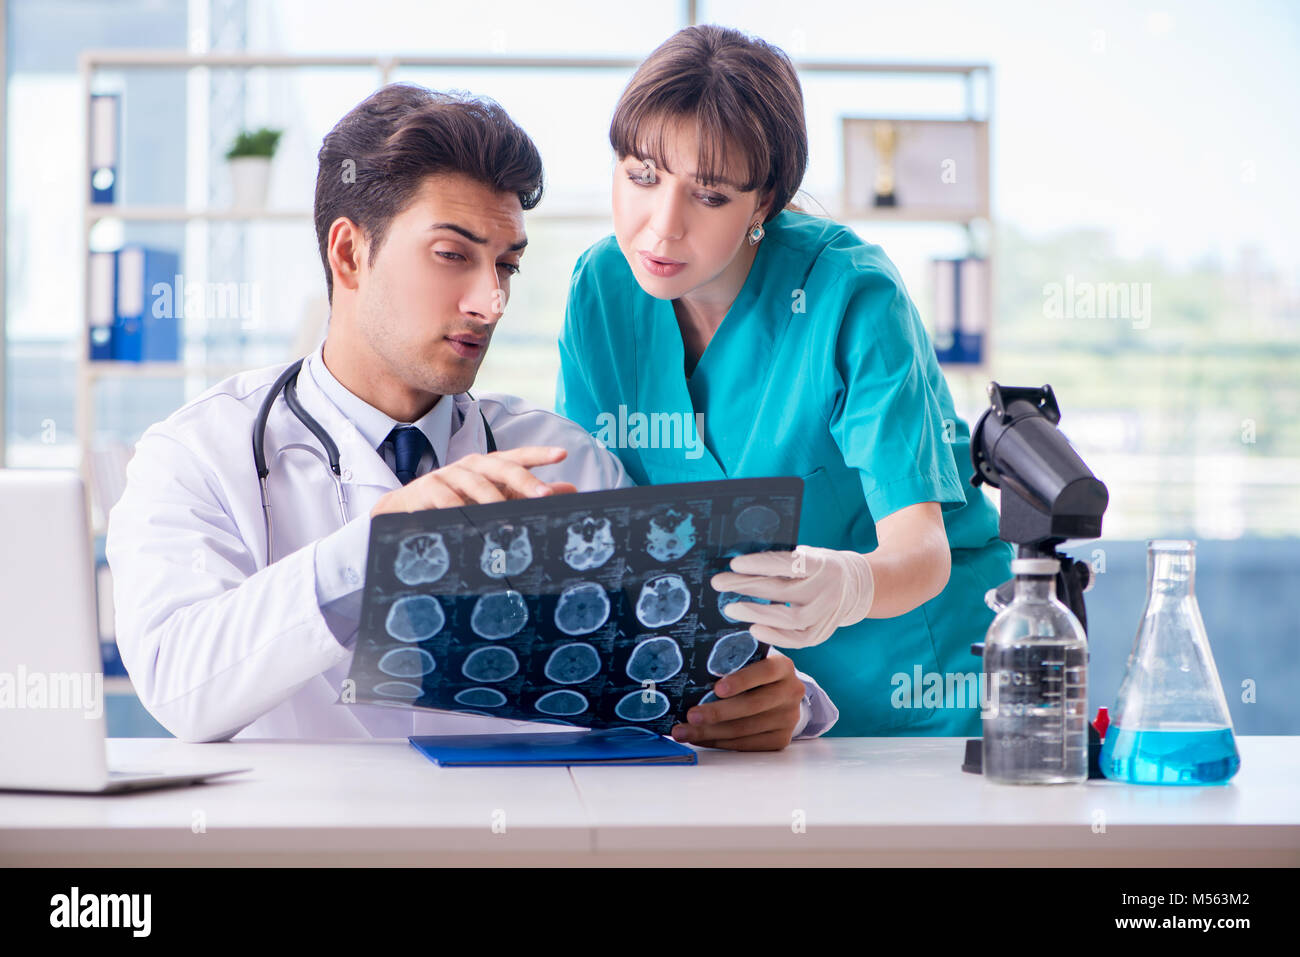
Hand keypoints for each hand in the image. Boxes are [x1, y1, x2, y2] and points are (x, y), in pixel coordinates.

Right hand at [370, 446, 578, 516]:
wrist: (404, 510)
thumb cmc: (453, 502)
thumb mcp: (491, 499)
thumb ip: (528, 495)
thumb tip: (570, 490)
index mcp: (487, 466)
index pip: (517, 457)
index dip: (539, 454)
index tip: (562, 454)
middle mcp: (470, 466)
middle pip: (500, 467)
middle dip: (524, 480)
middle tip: (544, 494)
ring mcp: (448, 475)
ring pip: (475, 484)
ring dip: (494, 499)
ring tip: (509, 515)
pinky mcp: (427, 490)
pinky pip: (446, 499)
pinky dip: (459, 509)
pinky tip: (469, 519)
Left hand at [670, 653, 804, 750]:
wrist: (781, 694)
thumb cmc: (755, 674)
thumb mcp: (751, 661)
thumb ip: (733, 662)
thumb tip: (692, 672)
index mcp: (783, 667)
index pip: (764, 671)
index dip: (741, 680)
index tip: (717, 688)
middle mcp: (790, 692)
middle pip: (752, 706)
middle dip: (717, 712)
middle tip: (691, 715)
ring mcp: (787, 718)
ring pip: (745, 729)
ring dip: (710, 732)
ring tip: (684, 731)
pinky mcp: (781, 739)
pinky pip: (746, 744)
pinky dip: (719, 742)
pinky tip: (701, 738)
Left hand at [709, 544, 874, 648]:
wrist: (856, 586)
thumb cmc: (821, 567)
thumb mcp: (809, 555)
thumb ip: (784, 561)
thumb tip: (742, 564)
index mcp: (823, 565)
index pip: (789, 564)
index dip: (761, 565)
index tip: (735, 564)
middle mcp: (827, 590)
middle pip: (784, 591)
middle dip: (748, 587)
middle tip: (719, 583)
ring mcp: (826, 614)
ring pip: (790, 619)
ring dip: (757, 613)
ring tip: (730, 608)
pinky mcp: (823, 633)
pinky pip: (797, 640)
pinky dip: (774, 636)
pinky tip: (753, 628)